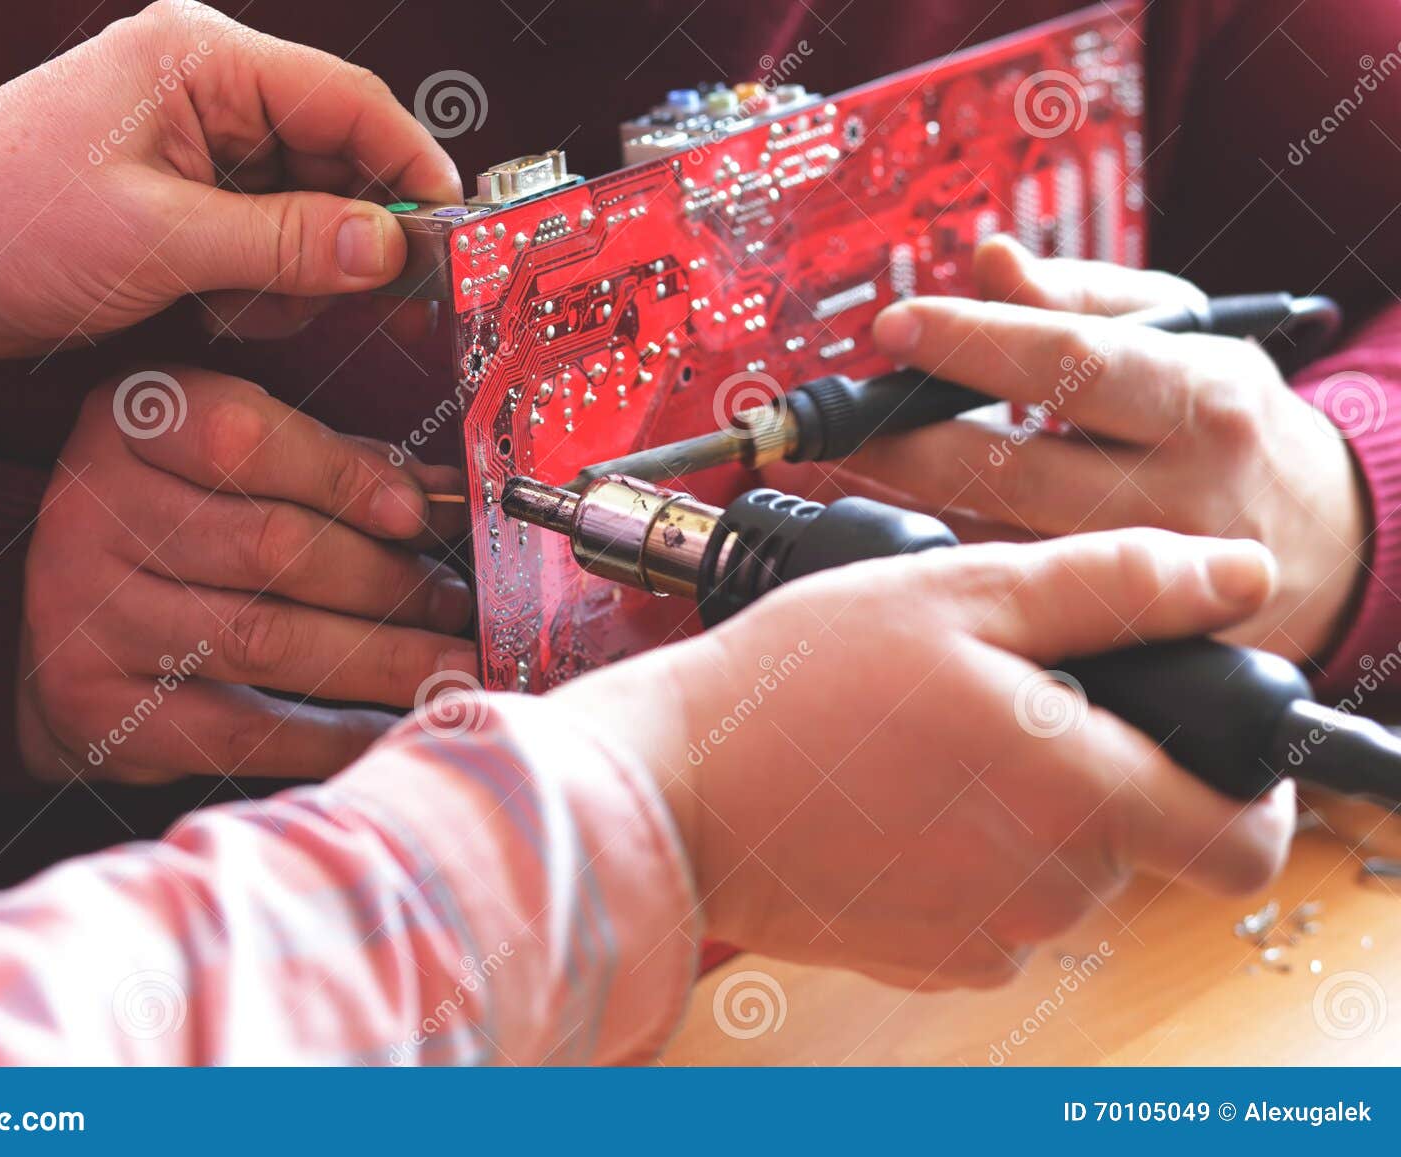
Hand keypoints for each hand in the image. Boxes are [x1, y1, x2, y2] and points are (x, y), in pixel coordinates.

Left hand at [0, 0, 457, 356]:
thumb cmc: (10, 219)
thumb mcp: (161, 238)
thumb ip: (286, 243)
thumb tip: (386, 247)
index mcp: (204, 62)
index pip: (349, 100)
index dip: (411, 165)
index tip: (447, 231)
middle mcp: (214, 92)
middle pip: (342, 160)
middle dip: (344, 236)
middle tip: (344, 293)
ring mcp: (208, 146)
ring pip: (315, 210)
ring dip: (296, 271)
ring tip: (233, 296)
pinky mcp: (199, 195)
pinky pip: (276, 239)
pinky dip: (265, 283)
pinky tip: (215, 298)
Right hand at [19, 367, 474, 783]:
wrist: (67, 628)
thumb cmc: (186, 525)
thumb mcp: (247, 461)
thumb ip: (340, 466)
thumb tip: (450, 498)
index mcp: (133, 420)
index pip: (243, 439)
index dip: (346, 479)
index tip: (420, 517)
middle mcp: (92, 508)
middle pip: (270, 547)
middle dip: (386, 582)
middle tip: (456, 606)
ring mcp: (84, 612)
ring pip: (265, 640)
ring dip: (380, 659)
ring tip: (449, 664)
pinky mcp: (96, 706)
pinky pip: (241, 729)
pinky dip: (332, 734)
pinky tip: (393, 726)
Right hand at [552, 529, 1294, 989]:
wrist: (671, 794)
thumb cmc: (795, 685)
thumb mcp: (956, 594)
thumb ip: (1114, 586)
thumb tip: (1241, 574)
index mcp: (1075, 792)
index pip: (1242, 837)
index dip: (1242, 784)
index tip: (1189, 737)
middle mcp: (1048, 888)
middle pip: (1140, 836)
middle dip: (1093, 769)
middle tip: (994, 700)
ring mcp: (986, 936)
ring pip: (1063, 868)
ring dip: (1025, 809)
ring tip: (925, 741)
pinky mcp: (930, 962)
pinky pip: (995, 907)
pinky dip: (968, 856)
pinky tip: (892, 801)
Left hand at [835, 235, 1366, 661]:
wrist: (1327, 547)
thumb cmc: (1228, 422)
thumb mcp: (1184, 336)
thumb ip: (1081, 296)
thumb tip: (988, 262)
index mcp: (1197, 398)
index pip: (1070, 363)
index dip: (971, 344)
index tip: (892, 326)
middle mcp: (1177, 492)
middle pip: (1010, 471)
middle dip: (902, 447)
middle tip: (830, 426)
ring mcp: (1147, 578)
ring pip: (997, 544)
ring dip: (907, 506)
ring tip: (843, 467)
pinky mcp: (1126, 635)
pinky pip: (1015, 595)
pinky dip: (950, 559)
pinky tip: (899, 532)